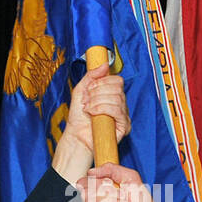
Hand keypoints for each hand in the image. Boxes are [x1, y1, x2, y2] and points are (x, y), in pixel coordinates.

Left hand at [50, 64, 129, 182]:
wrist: (76, 136)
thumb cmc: (79, 117)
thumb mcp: (81, 91)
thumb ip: (92, 76)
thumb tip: (105, 64)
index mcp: (113, 95)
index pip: (117, 80)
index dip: (102, 82)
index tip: (89, 90)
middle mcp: (121, 104)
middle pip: (117, 88)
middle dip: (97, 93)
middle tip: (87, 101)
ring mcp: (123, 115)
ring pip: (117, 98)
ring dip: (97, 101)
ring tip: (88, 108)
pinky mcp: (124, 126)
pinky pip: (117, 110)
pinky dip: (102, 109)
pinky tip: (93, 114)